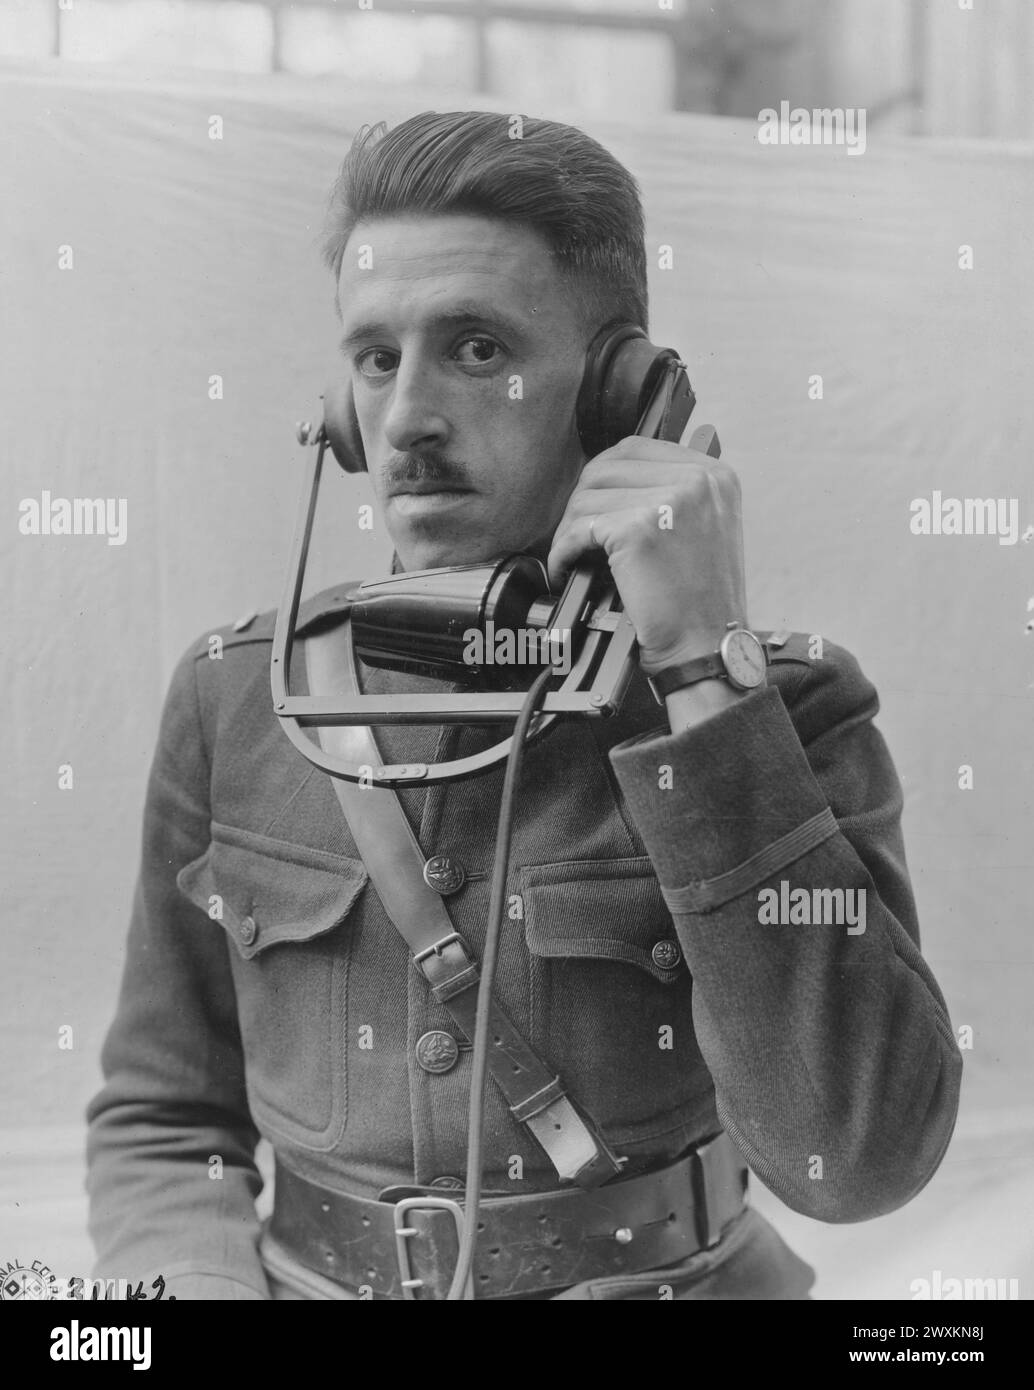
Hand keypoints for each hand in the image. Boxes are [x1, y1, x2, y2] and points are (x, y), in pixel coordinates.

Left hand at [546, 435, 746, 672]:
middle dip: (582, 502)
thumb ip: (673, 495)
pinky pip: (579, 529)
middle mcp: (697, 480)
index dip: (603, 478)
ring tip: (574, 556)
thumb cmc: (701, 601)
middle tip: (577, 535)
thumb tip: (614, 481)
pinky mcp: (639, 529)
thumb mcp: (707, 529)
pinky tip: (566, 568)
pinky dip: (563, 550)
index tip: (593, 506)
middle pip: (606, 468)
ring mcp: (669, 501)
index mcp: (714, 475)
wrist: (707, 646)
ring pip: (588, 498)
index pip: (636, 449)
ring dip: (570, 529)